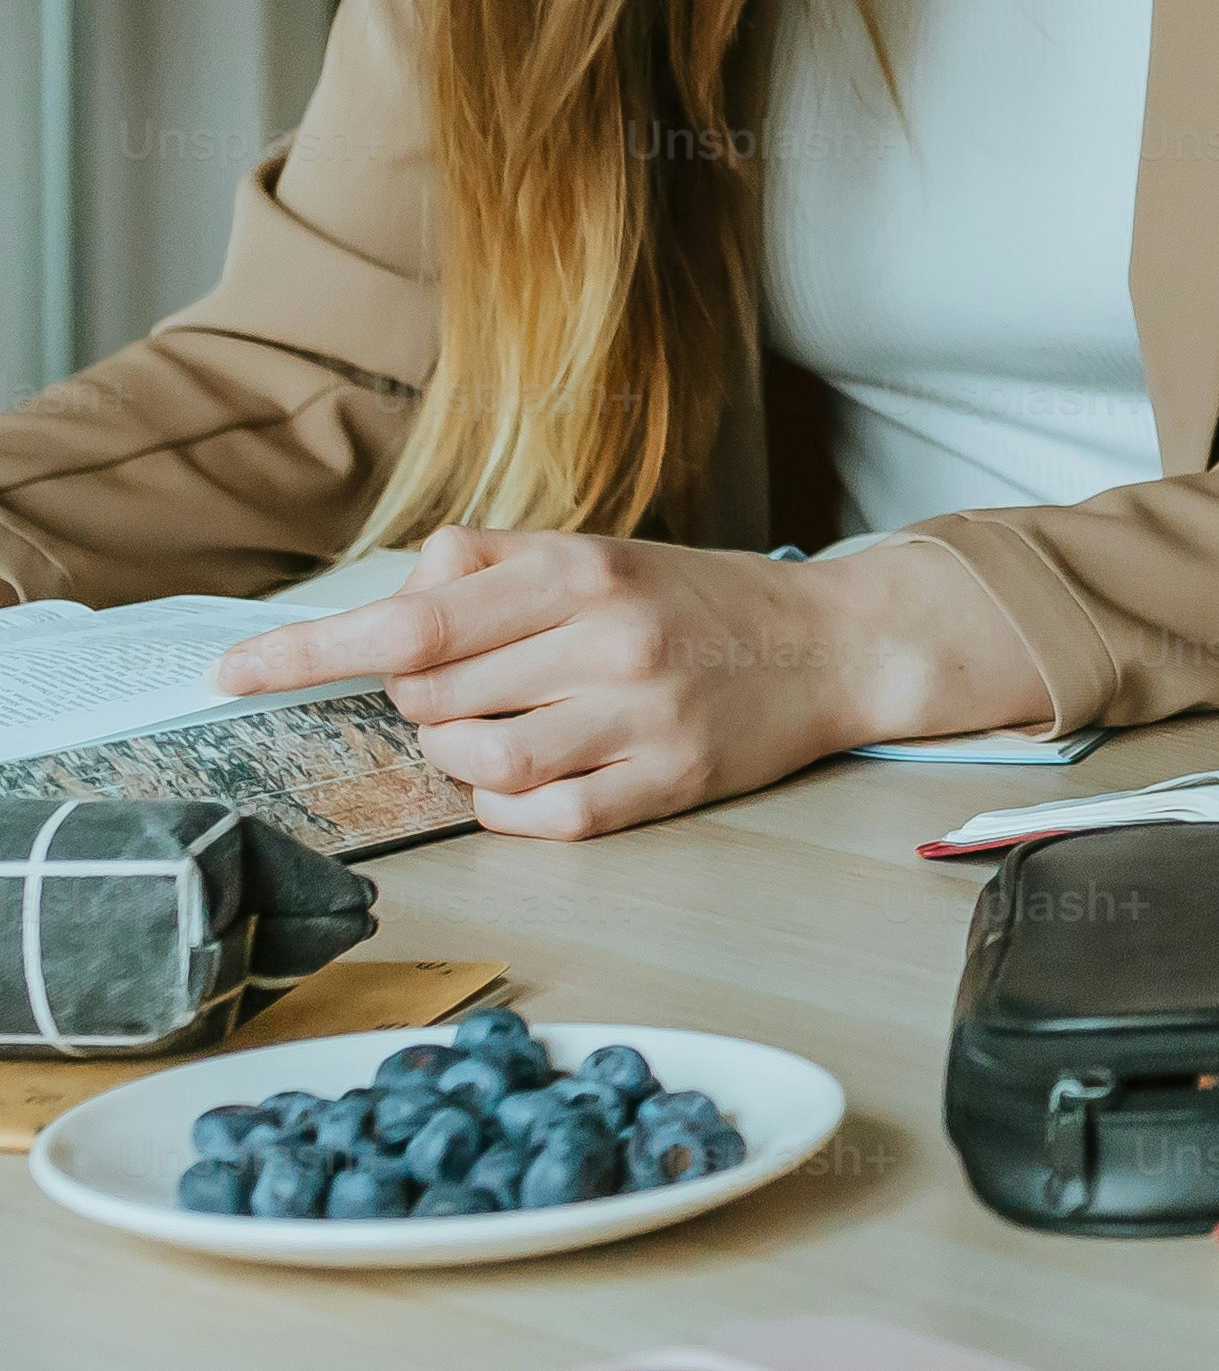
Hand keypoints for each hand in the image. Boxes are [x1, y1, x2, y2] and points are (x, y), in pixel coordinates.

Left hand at [203, 530, 1054, 838]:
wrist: (832, 643)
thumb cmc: (694, 599)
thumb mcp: (596, 551)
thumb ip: (488, 565)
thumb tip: (392, 606)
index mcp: (582, 572)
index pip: (413, 617)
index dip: (311, 651)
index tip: (234, 675)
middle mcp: (611, 642)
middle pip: (434, 696)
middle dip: (420, 698)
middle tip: (465, 686)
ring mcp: (642, 719)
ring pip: (479, 764)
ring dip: (458, 756)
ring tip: (494, 732)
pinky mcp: (669, 785)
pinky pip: (542, 818)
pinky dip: (509, 807)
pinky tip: (532, 778)